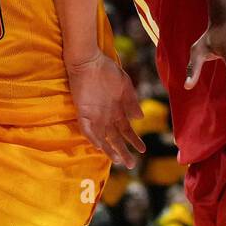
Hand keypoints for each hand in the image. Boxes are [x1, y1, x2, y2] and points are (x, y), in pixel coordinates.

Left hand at [66, 51, 144, 167]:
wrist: (89, 60)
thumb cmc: (107, 70)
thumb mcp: (125, 85)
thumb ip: (131, 102)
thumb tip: (139, 118)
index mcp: (117, 111)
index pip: (126, 131)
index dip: (134, 141)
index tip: (142, 150)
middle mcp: (106, 116)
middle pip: (115, 138)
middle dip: (123, 152)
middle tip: (131, 165)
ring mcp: (94, 115)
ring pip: (102, 138)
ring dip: (109, 149)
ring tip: (117, 160)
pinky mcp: (83, 112)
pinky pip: (87, 128)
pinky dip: (93, 137)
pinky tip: (99, 145)